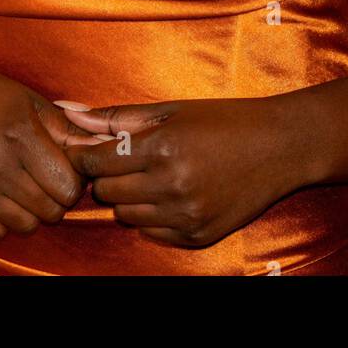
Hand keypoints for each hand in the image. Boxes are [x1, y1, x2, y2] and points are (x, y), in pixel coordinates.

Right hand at [0, 66, 105, 241]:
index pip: (67, 186)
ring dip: (31, 212)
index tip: (67, 171)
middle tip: (47, 181)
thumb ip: (68, 130)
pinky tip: (0, 196)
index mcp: (20, 133)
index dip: (74, 182)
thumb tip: (100, 149)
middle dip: (55, 199)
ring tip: (23, 188)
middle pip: (49, 211)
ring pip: (24, 225)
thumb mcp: (31, 102)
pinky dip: (3, 221)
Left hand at [61, 96, 308, 247]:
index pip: (95, 160)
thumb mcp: (170, 110)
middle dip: (107, 175)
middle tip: (127, 159)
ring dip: (130, 196)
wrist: (280, 147)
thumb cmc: (223, 120)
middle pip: (105, 191)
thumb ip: (115, 117)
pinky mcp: (197, 237)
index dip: (86, 153)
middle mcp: (171, 184)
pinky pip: (152, 232)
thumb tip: (67, 112)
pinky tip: (174, 193)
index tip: (92, 147)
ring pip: (126, 215)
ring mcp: (185, 215)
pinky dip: (154, 215)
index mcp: (162, 146)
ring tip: (153, 174)